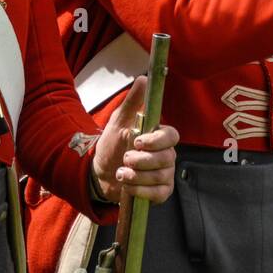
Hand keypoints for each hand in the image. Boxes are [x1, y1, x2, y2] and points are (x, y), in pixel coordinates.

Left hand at [92, 75, 178, 204]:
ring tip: (121, 173)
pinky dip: (141, 190)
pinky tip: (128, 186)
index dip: (157, 140)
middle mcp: (166, 155)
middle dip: (142, 160)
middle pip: (167, 158)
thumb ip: (133, 102)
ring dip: (137, 176)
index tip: (137, 142)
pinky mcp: (161, 192)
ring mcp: (165, 174)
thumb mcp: (119, 121)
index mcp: (160, 137)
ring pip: (161, 176)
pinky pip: (159, 193)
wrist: (100, 173)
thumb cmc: (112, 144)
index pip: (172, 136)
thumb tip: (144, 78)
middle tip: (125, 159)